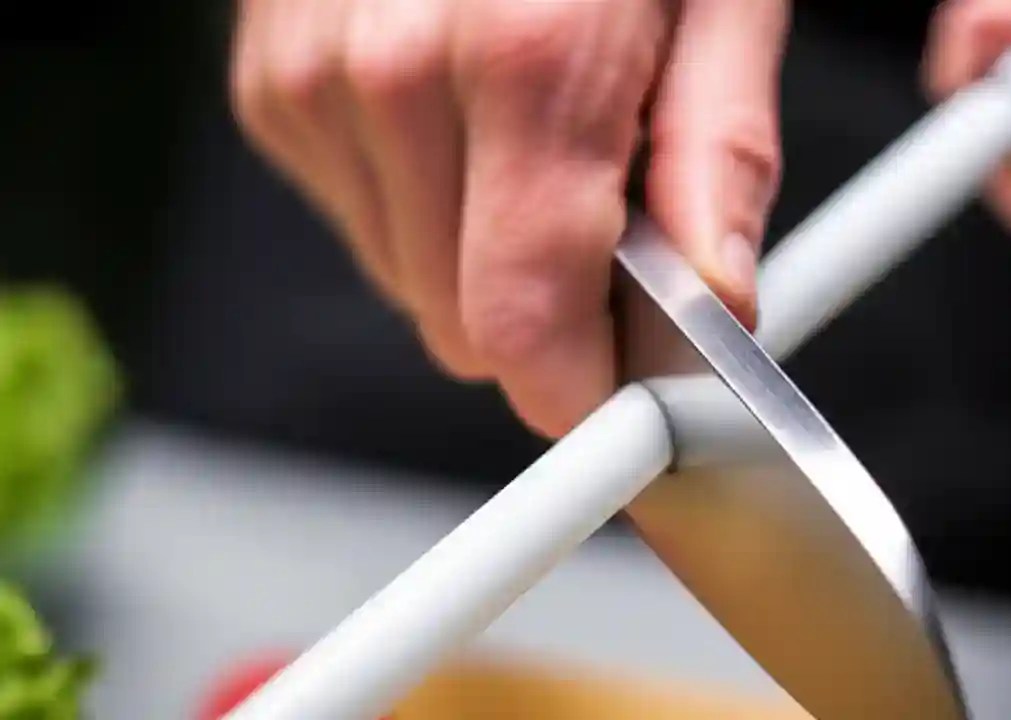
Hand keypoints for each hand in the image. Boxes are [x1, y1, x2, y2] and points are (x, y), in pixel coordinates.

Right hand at [231, 0, 787, 436]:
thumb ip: (716, 155)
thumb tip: (720, 302)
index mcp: (529, 60)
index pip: (526, 335)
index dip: (583, 387)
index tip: (621, 390)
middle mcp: (395, 75)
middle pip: (465, 327)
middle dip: (546, 305)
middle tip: (600, 210)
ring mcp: (313, 78)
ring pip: (410, 280)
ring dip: (481, 244)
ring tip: (529, 127)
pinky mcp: (271, 83)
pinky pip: (360, 215)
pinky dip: (420, 194)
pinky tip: (456, 107)